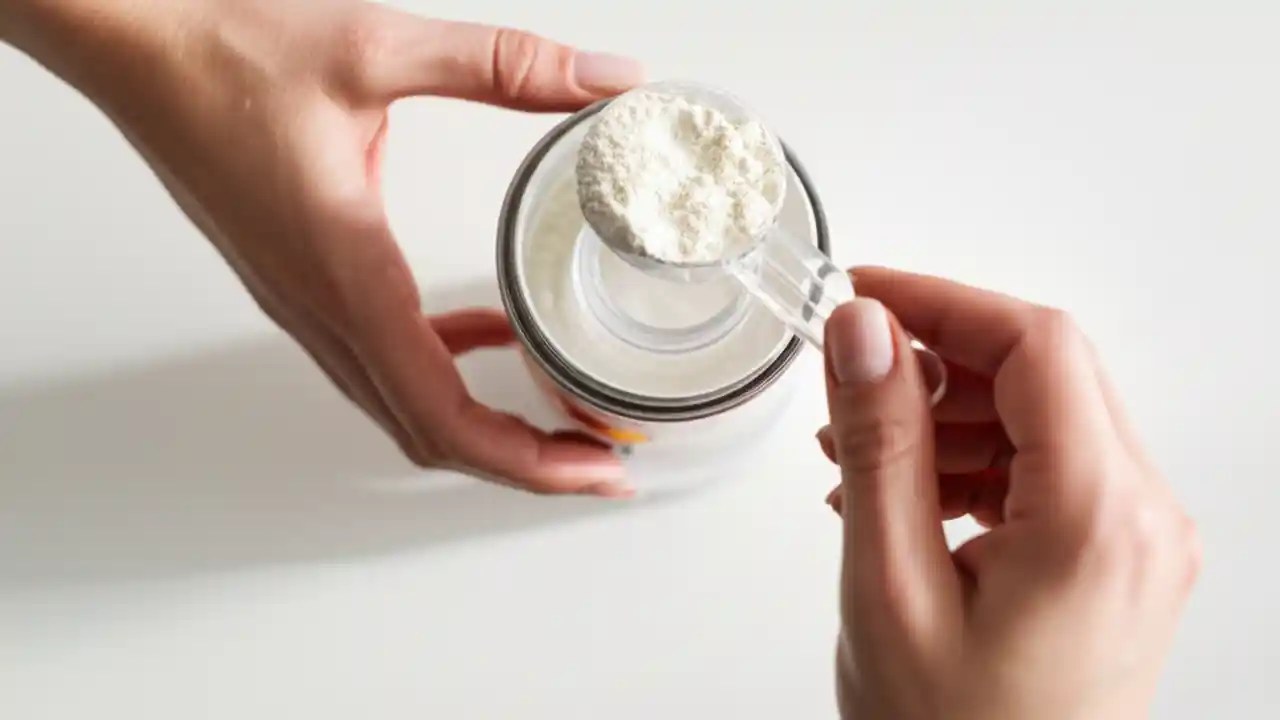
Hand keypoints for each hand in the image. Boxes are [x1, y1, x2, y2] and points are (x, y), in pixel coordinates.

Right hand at [5, 0, 643, 495]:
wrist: (130, 44)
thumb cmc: (225, 52)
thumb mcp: (378, 48)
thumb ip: (503, 65)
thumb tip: (606, 79)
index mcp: (346, 274)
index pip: (443, 416)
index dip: (530, 463)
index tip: (598, 472)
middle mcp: (320, 309)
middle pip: (431, 436)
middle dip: (526, 463)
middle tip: (603, 461)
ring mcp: (304, 304)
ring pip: (402, 407)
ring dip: (486, 426)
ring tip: (560, 416)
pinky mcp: (300, 282)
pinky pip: (380, 357)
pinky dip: (445, 368)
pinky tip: (487, 332)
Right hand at [817, 268, 1199, 718]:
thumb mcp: (889, 587)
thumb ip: (881, 444)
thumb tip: (865, 333)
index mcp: (1098, 519)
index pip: (1036, 345)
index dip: (942, 301)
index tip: (866, 294)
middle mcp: (1141, 521)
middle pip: (1045, 374)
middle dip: (939, 358)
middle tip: (850, 372)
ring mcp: (1136, 545)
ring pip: (1042, 419)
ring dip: (948, 412)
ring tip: (857, 449)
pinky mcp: (1113, 565)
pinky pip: (1045, 473)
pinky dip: (970, 462)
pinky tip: (901, 491)